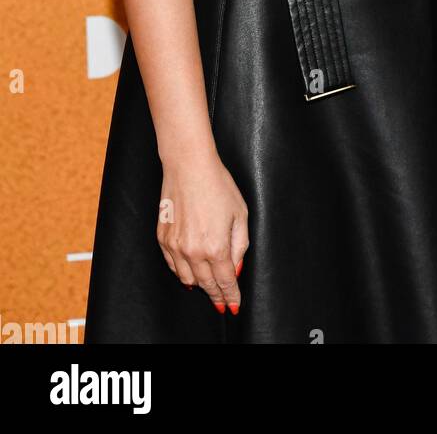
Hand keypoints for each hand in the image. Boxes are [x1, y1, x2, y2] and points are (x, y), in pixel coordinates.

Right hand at [157, 149, 248, 314]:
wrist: (188, 166)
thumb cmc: (218, 185)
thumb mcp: (240, 213)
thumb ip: (240, 245)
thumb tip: (235, 268)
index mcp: (216, 246)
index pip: (225, 281)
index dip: (231, 295)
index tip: (233, 305)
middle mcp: (193, 251)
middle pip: (206, 284)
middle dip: (216, 295)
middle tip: (223, 302)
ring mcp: (175, 246)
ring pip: (187, 279)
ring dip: (199, 284)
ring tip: (209, 285)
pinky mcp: (162, 238)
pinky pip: (173, 265)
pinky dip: (182, 271)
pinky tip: (190, 271)